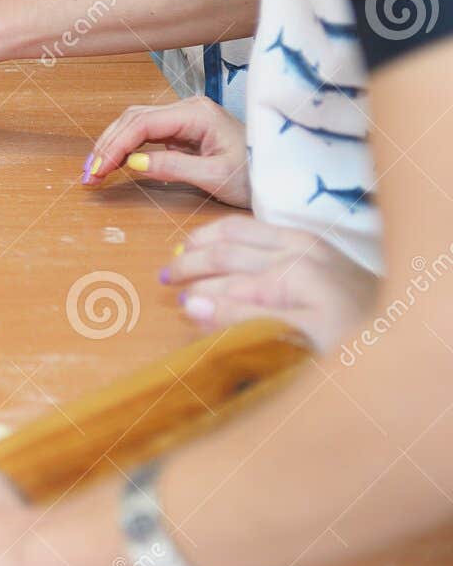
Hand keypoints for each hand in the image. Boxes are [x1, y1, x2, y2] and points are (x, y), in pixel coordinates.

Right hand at [83, 96, 249, 205]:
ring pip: (135, 124)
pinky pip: (146, 134)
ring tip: (95, 172)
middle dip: (107, 145)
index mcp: (197, 114)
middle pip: (133, 119)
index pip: (142, 124)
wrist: (283, 175)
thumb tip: (133, 163)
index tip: (97, 171)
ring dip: (112, 146)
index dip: (114, 146)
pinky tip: (114, 164)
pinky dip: (126, 148)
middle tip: (89, 175)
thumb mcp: (216, 176)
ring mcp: (185, 118)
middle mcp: (188, 109)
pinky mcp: (184, 131)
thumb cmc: (257, 175)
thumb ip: (173, 167)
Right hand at [160, 216, 378, 348]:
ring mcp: (304, 241)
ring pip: (238, 230)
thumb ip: (243, 320)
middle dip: (191, 262)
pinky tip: (217, 240)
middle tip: (163, 277)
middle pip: (226, 248)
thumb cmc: (351, 339)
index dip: (196, 291)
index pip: (224, 280)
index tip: (173, 302)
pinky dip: (228, 231)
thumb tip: (190, 306)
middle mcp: (294, 249)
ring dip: (205, 240)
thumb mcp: (298, 338)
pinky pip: (257, 225)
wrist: (401, 326)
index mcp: (290, 274)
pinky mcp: (311, 241)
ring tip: (180, 253)